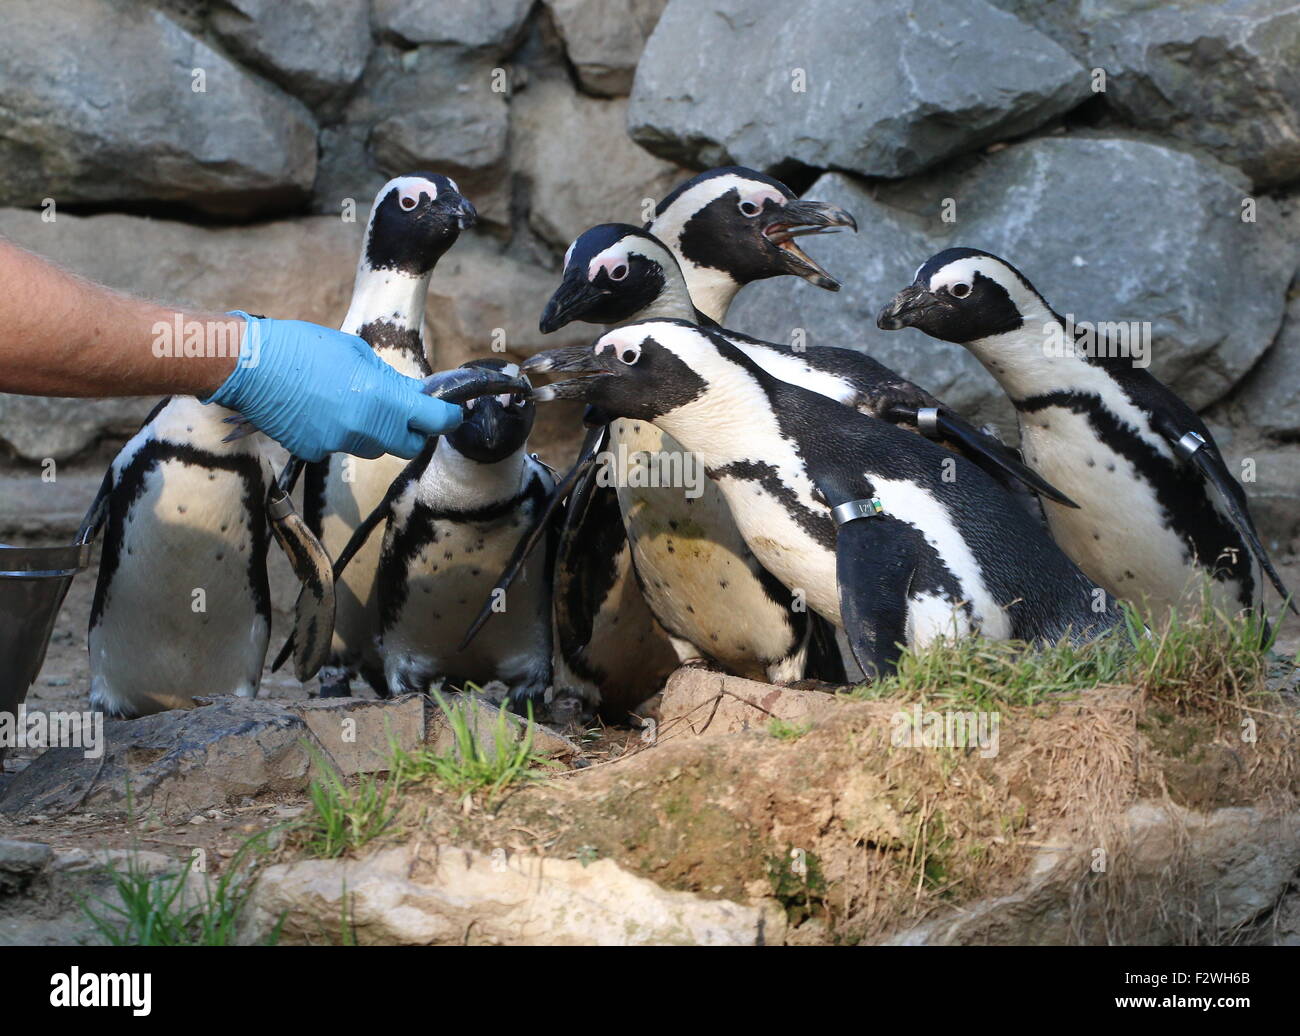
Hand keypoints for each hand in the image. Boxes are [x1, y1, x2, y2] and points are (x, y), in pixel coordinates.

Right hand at [204, 313, 461, 461]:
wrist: (249, 365)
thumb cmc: (302, 347)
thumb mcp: (355, 353)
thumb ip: (387, 380)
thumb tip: (410, 395)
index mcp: (382, 399)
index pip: (432, 421)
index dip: (447, 419)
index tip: (453, 415)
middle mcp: (365, 428)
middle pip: (407, 445)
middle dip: (413, 431)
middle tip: (408, 414)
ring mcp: (338, 444)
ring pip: (373, 446)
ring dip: (376, 432)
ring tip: (353, 402)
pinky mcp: (314, 451)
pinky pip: (340, 446)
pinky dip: (340, 433)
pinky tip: (321, 409)